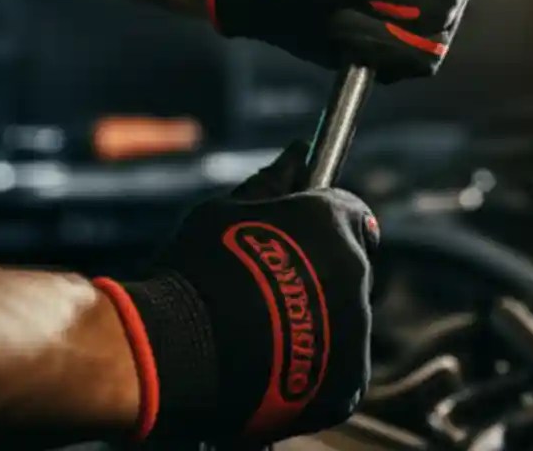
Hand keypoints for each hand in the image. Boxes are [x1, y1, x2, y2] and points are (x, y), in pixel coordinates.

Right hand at [93, 143, 377, 445]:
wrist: (176, 353)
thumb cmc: (191, 273)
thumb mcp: (222, 214)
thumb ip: (270, 186)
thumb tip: (297, 152)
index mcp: (331, 223)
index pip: (351, 215)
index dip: (324, 227)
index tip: (301, 242)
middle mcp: (355, 272)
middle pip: (348, 270)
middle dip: (316, 277)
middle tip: (266, 295)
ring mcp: (355, 330)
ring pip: (344, 322)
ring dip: (315, 324)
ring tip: (260, 336)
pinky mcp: (347, 381)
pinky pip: (339, 370)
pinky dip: (314, 370)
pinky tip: (274, 369)